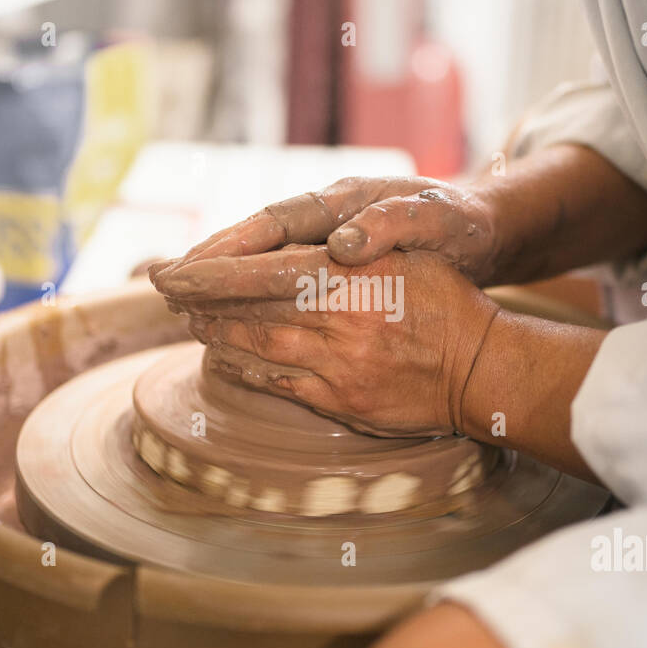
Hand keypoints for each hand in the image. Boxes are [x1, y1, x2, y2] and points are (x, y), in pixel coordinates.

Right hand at [148, 175, 502, 292]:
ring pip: (261, 255)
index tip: (191, 270)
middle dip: (207, 260)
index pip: (271, 224)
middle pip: (253, 237)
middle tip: (162, 284)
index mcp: (342, 200)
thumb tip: (343, 244)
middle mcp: (324, 213)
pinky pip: (279, 271)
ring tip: (181, 298)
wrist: (485, 224)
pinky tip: (230, 309)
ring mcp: (326, 233)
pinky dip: (250, 287)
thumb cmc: (460, 223)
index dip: (229, 248)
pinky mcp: (333, 257)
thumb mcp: (438, 221)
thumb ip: (392, 227)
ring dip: (221, 274)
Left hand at [167, 246, 498, 437]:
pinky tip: (221, 358)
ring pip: (255, 349)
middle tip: (165, 291)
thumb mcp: (404, 259)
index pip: (260, 272)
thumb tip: (311, 245)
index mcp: (349, 281)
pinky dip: (242, 368)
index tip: (170, 270)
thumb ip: (354, 248)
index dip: (208, 273)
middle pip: (247, 312)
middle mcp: (337, 324)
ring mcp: (336, 368)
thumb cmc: (446, 304)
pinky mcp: (340, 402)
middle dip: (198, 302)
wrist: (481, 370)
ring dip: (213, 334)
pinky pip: (276, 385)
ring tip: (187, 319)